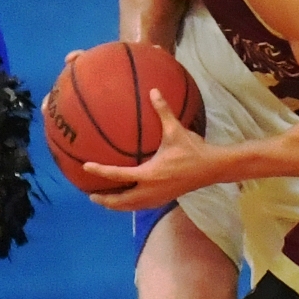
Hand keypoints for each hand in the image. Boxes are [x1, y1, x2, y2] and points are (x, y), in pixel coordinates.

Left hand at [86, 89, 216, 211]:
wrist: (211, 168)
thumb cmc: (193, 149)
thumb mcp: (176, 130)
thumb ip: (163, 111)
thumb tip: (153, 91)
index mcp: (149, 174)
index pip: (119, 175)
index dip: (101, 172)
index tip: (86, 167)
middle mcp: (150, 190)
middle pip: (121, 202)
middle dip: (105, 200)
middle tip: (91, 195)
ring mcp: (158, 197)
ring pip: (131, 207)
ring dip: (117, 205)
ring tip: (105, 200)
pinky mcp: (164, 199)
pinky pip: (142, 206)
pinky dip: (130, 205)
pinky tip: (128, 198)